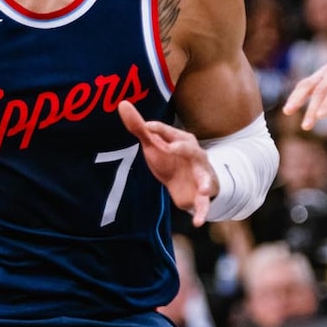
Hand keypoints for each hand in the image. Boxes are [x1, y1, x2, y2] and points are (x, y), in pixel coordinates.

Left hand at [118, 101, 217, 227]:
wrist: (188, 183)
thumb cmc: (171, 159)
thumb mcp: (154, 144)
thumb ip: (138, 127)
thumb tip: (122, 104)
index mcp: (182, 140)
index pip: (169, 132)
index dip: (159, 130)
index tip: (146, 127)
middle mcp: (195, 155)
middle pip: (192, 150)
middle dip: (184, 148)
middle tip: (172, 147)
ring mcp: (201, 174)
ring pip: (204, 176)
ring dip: (204, 182)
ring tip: (202, 188)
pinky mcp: (202, 194)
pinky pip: (204, 204)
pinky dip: (202, 212)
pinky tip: (197, 222)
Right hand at [283, 45, 326, 131]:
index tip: (321, 116)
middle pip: (321, 88)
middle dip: (312, 107)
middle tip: (307, 127)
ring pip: (309, 83)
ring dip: (297, 98)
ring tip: (287, 112)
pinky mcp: (321, 73)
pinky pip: (306, 83)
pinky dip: (297, 94)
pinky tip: (290, 108)